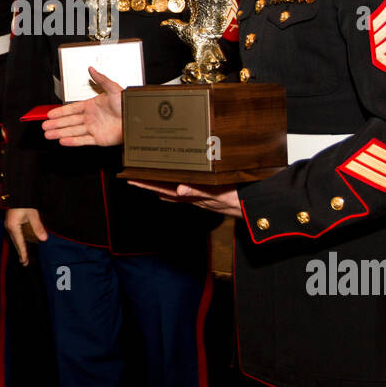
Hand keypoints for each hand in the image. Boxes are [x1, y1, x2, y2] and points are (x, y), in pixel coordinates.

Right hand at [5, 208, 47, 265]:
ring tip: (24, 257)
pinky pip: (15, 236)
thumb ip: (38, 227)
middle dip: (20, 253)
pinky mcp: (11, 223)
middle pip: (15, 243)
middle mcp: (9, 227)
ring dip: (20, 248)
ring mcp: (9, 225)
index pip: (19, 242)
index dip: (23, 252)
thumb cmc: (24, 203)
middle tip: (24, 263)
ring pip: (15, 240)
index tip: (24, 261)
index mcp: (13, 226)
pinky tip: (22, 245)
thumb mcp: (33, 214)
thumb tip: (44, 239)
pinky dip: (19, 242)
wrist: (17, 194)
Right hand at [42, 68, 122, 146]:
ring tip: (49, 135)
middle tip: (44, 126)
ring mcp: (94, 128)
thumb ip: (101, 79)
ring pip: (73, 131)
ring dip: (60, 133)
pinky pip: (83, 140)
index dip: (60, 112)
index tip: (50, 114)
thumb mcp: (114, 88)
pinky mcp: (99, 139)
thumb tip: (92, 69)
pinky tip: (63, 141)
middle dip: (56, 124)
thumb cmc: (127, 103)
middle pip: (69, 121)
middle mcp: (91, 117)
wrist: (136, 118)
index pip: (72, 109)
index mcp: (92, 105)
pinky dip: (72, 141)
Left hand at [127, 180, 241, 217]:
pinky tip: (175, 187)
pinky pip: (187, 193)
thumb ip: (199, 192)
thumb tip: (179, 189)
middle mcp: (193, 198)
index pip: (164, 189)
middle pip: (165, 191)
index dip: (147, 184)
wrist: (253, 208)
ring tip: (147, 181)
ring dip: (160, 187)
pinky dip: (176, 190)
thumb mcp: (219, 193)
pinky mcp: (208, 197)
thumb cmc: (238, 200)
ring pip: (174, 193)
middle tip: (132, 178)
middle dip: (148, 185)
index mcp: (192, 196)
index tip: (132, 179)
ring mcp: (200, 199)